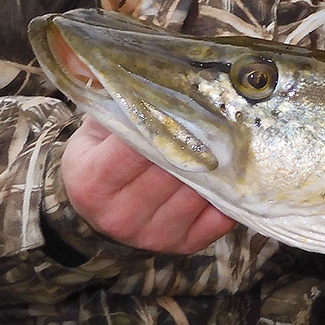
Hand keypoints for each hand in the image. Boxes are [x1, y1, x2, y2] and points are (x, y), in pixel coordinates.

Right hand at [59, 117, 235, 253]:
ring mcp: (152, 236)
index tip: (184, 104)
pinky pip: (218, 218)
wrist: (95, 208)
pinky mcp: (182, 245)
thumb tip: (157, 78)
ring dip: (218, 168)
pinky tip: (231, 175)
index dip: (163, 126)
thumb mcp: (97, 129)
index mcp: (93, 183)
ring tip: (230, 141)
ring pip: (198, 193)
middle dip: (197, 143)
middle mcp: (120, 216)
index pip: (134, 151)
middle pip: (172, 172)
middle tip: (219, 117)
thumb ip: (122, 106)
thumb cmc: (100, 157)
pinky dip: (228, 195)